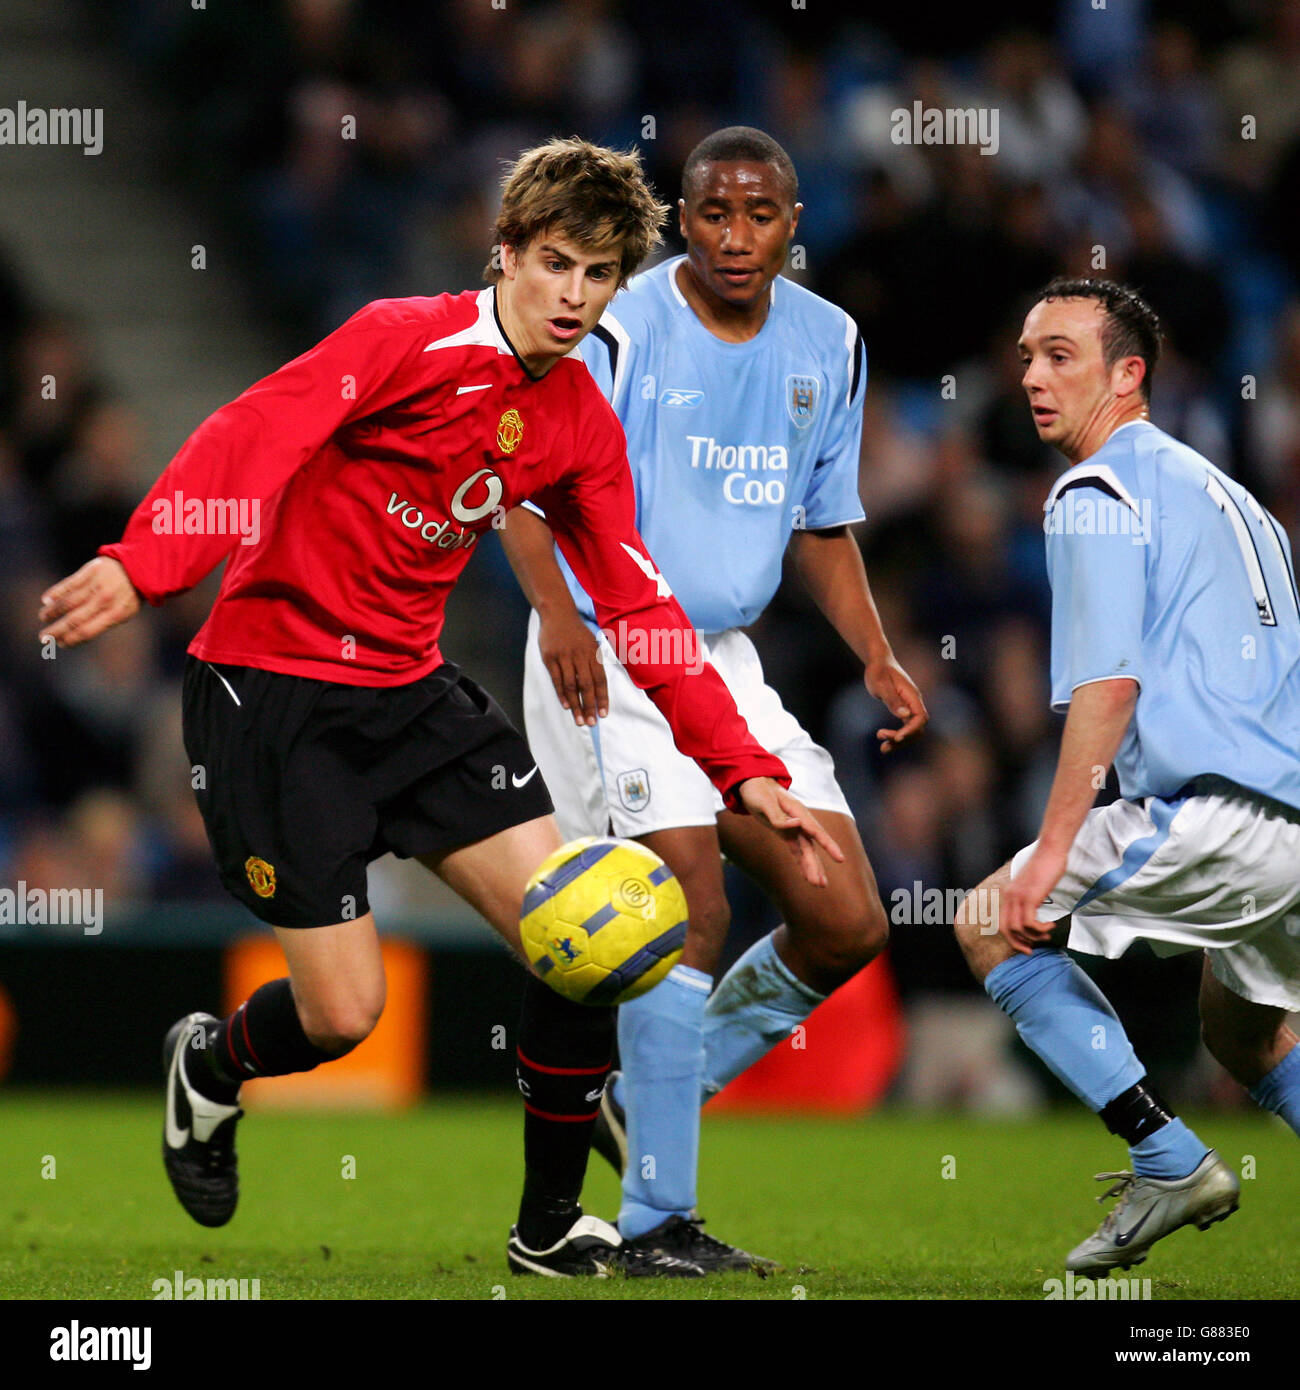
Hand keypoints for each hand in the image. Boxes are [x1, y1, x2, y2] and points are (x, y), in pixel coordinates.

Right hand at [38, 557, 140, 647]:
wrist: (139, 567)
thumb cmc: (129, 595)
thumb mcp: (124, 612)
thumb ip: (103, 623)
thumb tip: (75, 637)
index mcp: (115, 614)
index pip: (87, 631)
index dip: (71, 640)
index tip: (60, 644)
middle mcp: (104, 600)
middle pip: (74, 620)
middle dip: (56, 631)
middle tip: (43, 638)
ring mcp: (96, 585)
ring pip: (68, 602)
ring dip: (52, 612)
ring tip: (43, 617)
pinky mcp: (89, 571)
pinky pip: (68, 584)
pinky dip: (55, 593)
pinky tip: (46, 600)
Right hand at [539, 609, 607, 726]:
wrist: (557, 613)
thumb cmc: (577, 632)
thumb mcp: (592, 643)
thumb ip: (596, 662)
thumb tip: (601, 687)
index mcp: (593, 653)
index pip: (601, 680)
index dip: (603, 698)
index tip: (604, 714)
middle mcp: (580, 656)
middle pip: (587, 685)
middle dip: (590, 706)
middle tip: (591, 723)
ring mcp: (564, 656)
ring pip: (572, 685)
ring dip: (576, 705)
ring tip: (579, 720)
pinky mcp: (550, 658)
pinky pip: (557, 679)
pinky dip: (562, 693)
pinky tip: (566, 705)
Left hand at [738, 779, 844, 886]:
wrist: (754, 783)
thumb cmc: (757, 791)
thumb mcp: (763, 802)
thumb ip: (778, 815)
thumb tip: (796, 824)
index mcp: (797, 812)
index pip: (815, 831)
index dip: (828, 845)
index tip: (840, 858)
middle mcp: (799, 822)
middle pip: (811, 846)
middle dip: (816, 865)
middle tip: (822, 884)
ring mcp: (794, 829)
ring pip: (806, 851)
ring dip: (811, 867)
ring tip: (819, 885)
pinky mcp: (787, 835)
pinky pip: (797, 852)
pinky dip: (802, 864)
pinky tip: (808, 878)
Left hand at [864, 652, 927, 753]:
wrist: (878, 662)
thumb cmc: (878, 671)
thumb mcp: (881, 684)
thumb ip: (892, 699)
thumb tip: (904, 714)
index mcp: (912, 696)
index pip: (920, 718)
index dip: (911, 729)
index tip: (897, 737)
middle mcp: (914, 703)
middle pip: (918, 728)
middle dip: (903, 739)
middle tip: (883, 744)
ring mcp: (910, 707)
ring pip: (911, 730)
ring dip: (899, 741)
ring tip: (883, 749)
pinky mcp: (903, 710)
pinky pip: (904, 727)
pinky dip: (896, 736)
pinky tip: (883, 741)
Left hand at [998, 843, 1068, 954]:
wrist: (1050, 850)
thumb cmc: (1046, 866)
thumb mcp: (1033, 885)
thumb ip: (1029, 898)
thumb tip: (1033, 913)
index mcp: (1008, 894)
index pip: (1002, 923)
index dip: (1012, 938)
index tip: (1026, 945)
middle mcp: (1009, 896)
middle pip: (1005, 929)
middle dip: (1018, 943)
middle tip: (1033, 948)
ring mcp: (1018, 897)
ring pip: (1018, 928)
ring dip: (1034, 936)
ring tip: (1047, 932)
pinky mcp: (1030, 897)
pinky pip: (1030, 923)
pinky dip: (1040, 929)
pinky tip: (1050, 925)